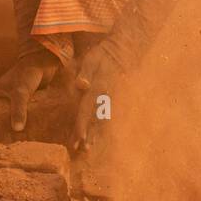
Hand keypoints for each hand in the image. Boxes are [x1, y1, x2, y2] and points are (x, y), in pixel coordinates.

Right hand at [0, 47, 60, 132]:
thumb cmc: (26, 75)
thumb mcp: (20, 93)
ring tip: (9, 145)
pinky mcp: (23, 103)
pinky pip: (19, 115)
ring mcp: (11, 101)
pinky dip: (20, 123)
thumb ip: (18, 110)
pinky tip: (24, 136)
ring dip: (8, 127)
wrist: (43, 63)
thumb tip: (17, 129)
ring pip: (6, 118)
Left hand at [71, 38, 117, 152]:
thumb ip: (85, 72)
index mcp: (97, 89)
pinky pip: (105, 116)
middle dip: (87, 135)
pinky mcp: (111, 99)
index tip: (78, 138)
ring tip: (87, 149)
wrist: (122, 51)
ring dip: (94, 134)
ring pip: (101, 120)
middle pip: (95, 120)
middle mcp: (105, 97)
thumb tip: (81, 85)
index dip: (82, 124)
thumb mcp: (92, 59)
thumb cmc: (103, 54)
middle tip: (80, 150)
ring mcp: (110, 99)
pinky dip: (100, 127)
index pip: (87, 109)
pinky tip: (96, 135)